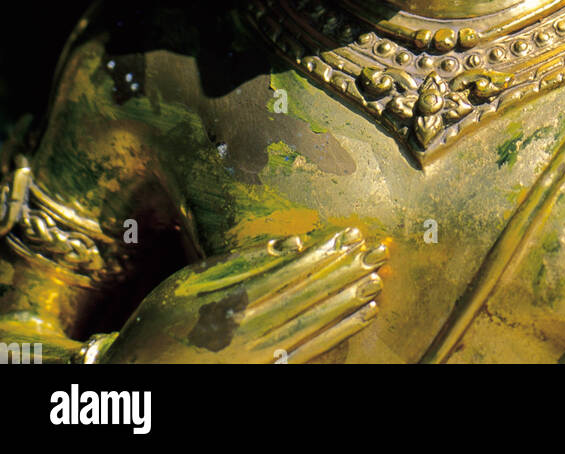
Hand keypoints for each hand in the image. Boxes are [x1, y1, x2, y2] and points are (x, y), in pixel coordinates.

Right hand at [101, 227, 386, 363]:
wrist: (139, 375)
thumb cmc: (160, 322)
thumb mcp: (190, 282)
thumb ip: (240, 263)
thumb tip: (288, 243)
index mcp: (234, 301)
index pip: (292, 271)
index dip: (326, 252)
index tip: (352, 234)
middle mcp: (253, 329)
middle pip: (310, 294)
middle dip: (346, 270)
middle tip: (377, 250)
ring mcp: (261, 355)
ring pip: (316, 321)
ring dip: (350, 298)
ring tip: (379, 279)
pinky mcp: (265, 372)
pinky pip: (311, 349)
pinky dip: (339, 331)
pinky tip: (361, 315)